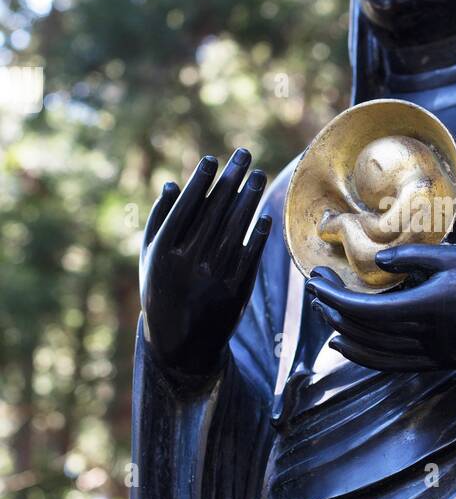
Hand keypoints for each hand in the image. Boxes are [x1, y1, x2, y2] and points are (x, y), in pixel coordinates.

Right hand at [140, 148, 271, 380]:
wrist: (179, 344)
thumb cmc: (162, 290)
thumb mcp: (150, 258)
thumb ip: (158, 220)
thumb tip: (172, 183)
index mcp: (164, 251)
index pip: (186, 206)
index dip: (200, 180)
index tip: (212, 159)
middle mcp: (188, 261)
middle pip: (215, 210)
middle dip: (231, 178)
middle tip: (244, 154)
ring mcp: (213, 276)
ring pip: (236, 227)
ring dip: (249, 197)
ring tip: (258, 175)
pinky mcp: (236, 290)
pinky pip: (250, 253)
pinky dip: (257, 233)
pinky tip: (264, 215)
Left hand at [307, 243, 455, 371]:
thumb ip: (416, 257)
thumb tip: (380, 261)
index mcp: (427, 307)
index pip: (365, 308)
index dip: (334, 297)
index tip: (317, 280)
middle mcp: (425, 337)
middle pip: (363, 331)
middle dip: (331, 310)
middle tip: (316, 289)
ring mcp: (431, 354)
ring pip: (372, 352)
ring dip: (342, 333)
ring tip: (324, 313)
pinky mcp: (439, 361)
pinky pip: (390, 364)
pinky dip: (362, 356)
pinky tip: (347, 344)